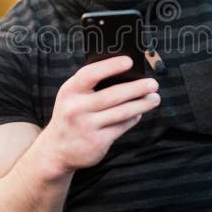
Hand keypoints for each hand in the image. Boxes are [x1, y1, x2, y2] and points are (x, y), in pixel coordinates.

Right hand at [38, 56, 158, 173]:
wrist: (56, 150)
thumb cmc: (70, 115)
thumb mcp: (71, 97)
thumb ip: (90, 85)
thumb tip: (125, 74)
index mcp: (69, 91)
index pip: (90, 74)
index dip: (110, 66)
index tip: (129, 61)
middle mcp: (76, 108)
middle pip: (113, 95)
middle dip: (137, 88)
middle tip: (153, 83)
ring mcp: (87, 127)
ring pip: (122, 112)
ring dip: (142, 104)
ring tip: (154, 98)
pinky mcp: (97, 142)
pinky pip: (121, 127)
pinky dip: (133, 118)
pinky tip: (139, 113)